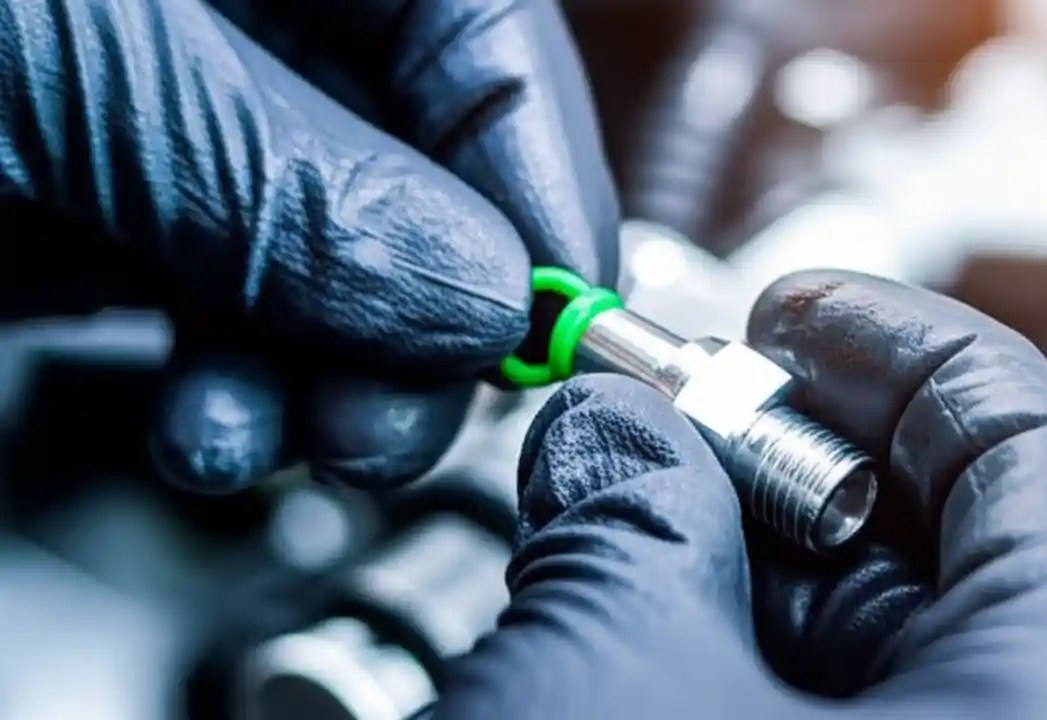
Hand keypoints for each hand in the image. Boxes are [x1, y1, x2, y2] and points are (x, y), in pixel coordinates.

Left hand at [0, 0, 616, 491]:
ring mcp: (168, 125)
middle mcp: (247, 27)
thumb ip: (281, 178)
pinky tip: (213, 438)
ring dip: (324, 384)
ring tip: (295, 444)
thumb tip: (475, 293)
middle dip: (427, 318)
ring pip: (320, 272)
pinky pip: (211, 318)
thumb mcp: (79, 59)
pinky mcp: (96, 220)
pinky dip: (229, 396)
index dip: (540, 183)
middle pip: (417, 172)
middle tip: (404, 415)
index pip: (482, 35)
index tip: (566, 326)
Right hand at [427, 270, 1046, 718]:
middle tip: (659, 426)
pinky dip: (741, 667)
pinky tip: (637, 646)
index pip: (1024, 440)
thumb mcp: (617, 689)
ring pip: (876, 646)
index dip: (892, 344)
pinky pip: (839, 718)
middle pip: (942, 541)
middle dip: (780, 463)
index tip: (784, 310)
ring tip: (617, 535)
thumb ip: (621, 524)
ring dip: (739, 576)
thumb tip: (606, 434)